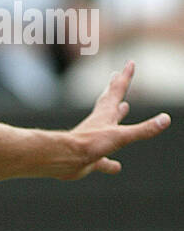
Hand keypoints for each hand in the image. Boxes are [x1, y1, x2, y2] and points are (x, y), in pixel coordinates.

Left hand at [63, 63, 170, 177]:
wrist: (65, 160)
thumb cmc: (90, 145)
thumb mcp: (121, 136)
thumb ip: (143, 129)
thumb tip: (165, 120)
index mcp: (106, 114)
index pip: (118, 90)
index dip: (125, 77)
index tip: (130, 63)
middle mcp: (99, 124)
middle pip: (109, 102)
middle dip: (115, 89)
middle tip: (115, 76)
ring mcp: (94, 140)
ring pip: (107, 127)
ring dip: (115, 118)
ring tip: (123, 109)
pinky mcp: (90, 158)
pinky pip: (103, 161)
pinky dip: (110, 163)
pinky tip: (117, 167)